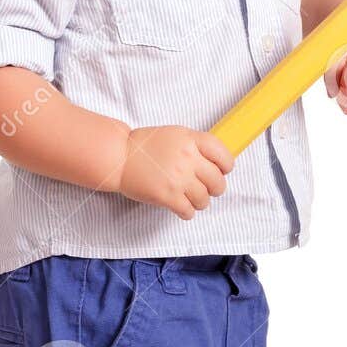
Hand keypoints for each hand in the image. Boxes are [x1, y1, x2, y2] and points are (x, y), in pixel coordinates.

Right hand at [114, 125, 233, 218]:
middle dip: (215, 188)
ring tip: (190, 198)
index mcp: (190, 140)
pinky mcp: (167, 196)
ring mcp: (178, 178)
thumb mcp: (175, 135)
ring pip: (204, 200)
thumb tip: (216, 163)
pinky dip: (187, 212)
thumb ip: (195, 145)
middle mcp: (187, 159)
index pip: (223, 155)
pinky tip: (180, 206)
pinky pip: (188, 211)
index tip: (223, 171)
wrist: (119, 157)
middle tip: (206, 188)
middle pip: (217, 182)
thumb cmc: (145, 146)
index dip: (226, 166)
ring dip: (200, 202)